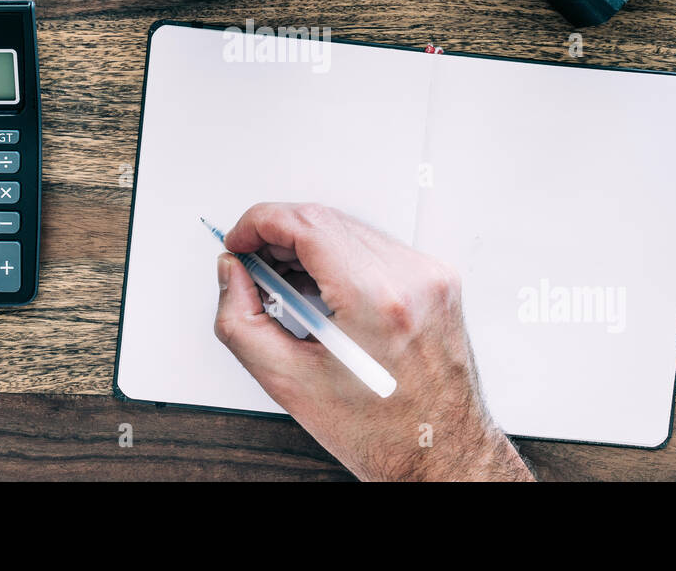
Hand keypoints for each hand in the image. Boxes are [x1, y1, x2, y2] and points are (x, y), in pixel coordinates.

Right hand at [215, 202, 532, 480]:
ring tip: (288, 289)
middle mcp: (411, 279)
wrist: (441, 454)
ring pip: (351, 229)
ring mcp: (430, 276)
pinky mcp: (438, 280)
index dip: (259, 223)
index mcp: (377, 300)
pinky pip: (377, 248)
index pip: (307, 224)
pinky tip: (323, 293)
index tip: (239, 241)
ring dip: (310, 248)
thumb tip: (233, 274)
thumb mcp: (290, 382)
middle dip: (279, 236)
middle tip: (254, 267)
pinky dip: (342, 260)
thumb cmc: (382, 433)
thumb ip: (242, 320)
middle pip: (327, 220)